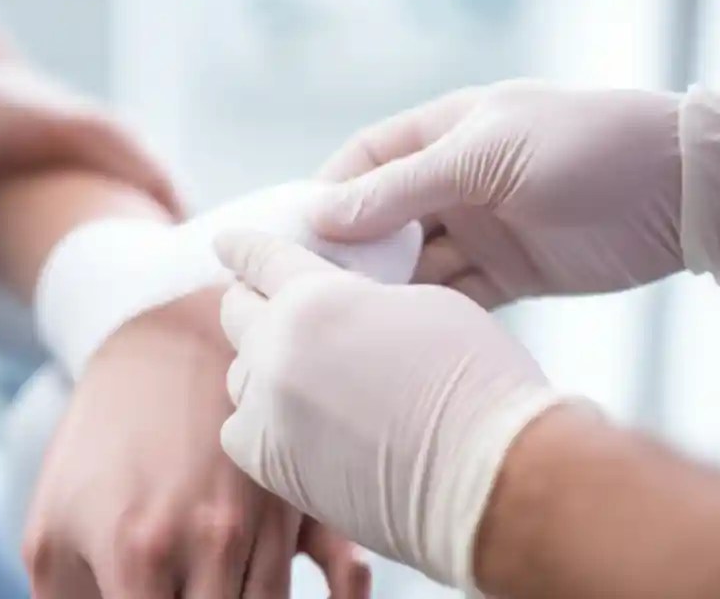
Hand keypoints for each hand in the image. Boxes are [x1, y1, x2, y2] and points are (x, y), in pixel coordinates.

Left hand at [21, 287, 369, 597]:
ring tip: (212, 585)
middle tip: (183, 593)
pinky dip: (345, 593)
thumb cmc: (102, 446)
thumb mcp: (52, 530)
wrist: (171, 347)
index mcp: (136, 555)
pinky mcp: (302, 503)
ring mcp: (264, 522)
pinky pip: (347, 574)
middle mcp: (209, 542)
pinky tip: (334, 597)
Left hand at [215, 233, 562, 589]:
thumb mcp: (423, 304)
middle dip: (253, 302)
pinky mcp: (272, 465)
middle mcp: (278, 348)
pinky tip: (298, 423)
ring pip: (242, 373)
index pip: (261, 259)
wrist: (490, 476)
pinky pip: (244, 430)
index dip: (245, 248)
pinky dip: (265, 422)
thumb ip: (361, 297)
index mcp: (316, 297)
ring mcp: (269, 410)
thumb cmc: (478, 383)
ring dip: (265, 365)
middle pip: (238, 312)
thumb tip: (342, 305)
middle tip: (269, 305)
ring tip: (302, 372)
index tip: (228, 244)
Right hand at [311, 79, 681, 307]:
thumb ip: (404, 188)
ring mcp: (484, 228)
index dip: (326, 192)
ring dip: (388, 288)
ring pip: (415, 263)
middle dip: (349, 250)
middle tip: (310, 290)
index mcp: (447, 132)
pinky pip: (455, 295)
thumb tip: (324, 215)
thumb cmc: (584, 147)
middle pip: (383, 217)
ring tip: (349, 321)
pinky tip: (400, 335)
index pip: (365, 158)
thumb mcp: (484, 156)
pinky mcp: (512, 273)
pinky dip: (429, 312)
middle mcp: (457, 180)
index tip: (289, 234)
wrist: (683, 191)